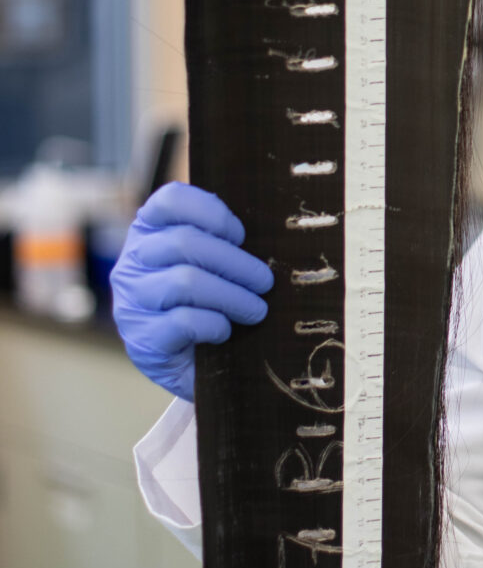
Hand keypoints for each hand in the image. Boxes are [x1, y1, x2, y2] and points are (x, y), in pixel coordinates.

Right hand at [111, 182, 272, 399]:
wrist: (192, 367)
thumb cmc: (207, 302)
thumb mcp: (210, 264)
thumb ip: (222, 240)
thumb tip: (266, 229)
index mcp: (148, 232)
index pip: (169, 200)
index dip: (211, 213)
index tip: (240, 235)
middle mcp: (132, 262)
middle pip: (183, 242)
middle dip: (235, 262)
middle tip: (264, 280)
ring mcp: (131, 302)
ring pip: (184, 282)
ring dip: (232, 295)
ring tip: (256, 309)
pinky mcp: (141, 340)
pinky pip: (183, 322)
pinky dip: (214, 324)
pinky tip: (226, 330)